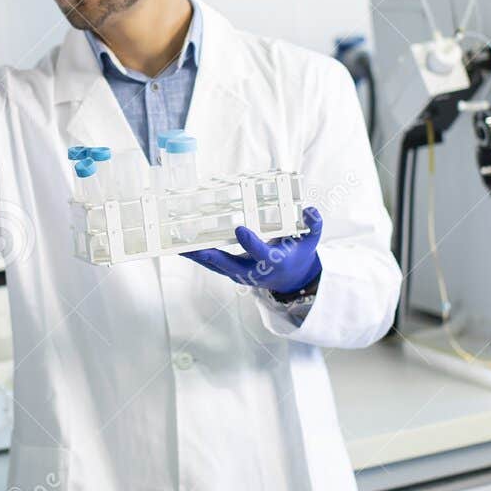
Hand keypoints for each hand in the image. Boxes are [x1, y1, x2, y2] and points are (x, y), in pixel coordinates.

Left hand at [183, 206, 323, 294]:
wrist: (290, 279)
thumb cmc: (298, 255)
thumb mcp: (310, 240)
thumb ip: (313, 225)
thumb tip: (310, 210)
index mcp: (274, 261)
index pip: (261, 252)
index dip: (250, 242)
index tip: (240, 228)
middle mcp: (255, 270)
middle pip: (230, 265)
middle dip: (212, 256)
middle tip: (194, 246)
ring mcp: (241, 273)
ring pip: (216, 266)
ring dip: (197, 257)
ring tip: (177, 246)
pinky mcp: (231, 271)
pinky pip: (212, 264)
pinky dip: (197, 256)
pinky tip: (181, 248)